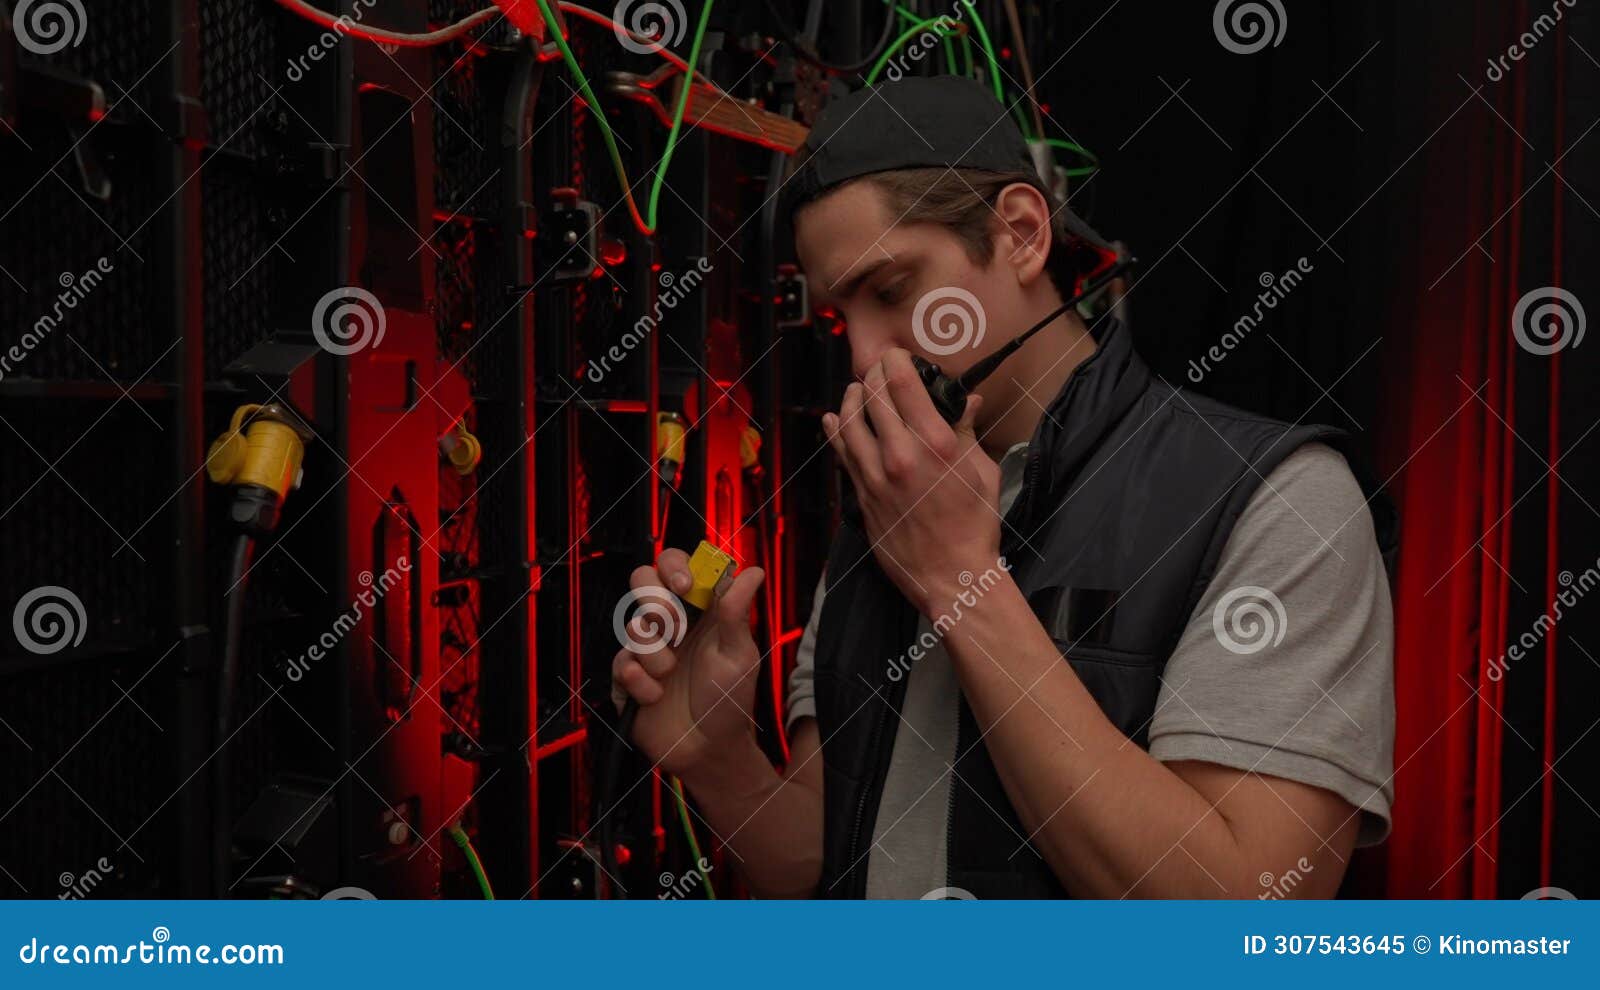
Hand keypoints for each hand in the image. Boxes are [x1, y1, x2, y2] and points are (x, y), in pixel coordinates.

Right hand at [609, 547, 765, 777]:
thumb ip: (737, 611)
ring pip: (632, 625)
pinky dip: (641, 683)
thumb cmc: (730, 702)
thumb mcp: (739, 655)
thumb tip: (754, 571)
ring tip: (671, 675)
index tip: (686, 585)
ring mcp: (646, 649)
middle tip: (674, 629)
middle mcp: (670, 624)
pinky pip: (621, 664)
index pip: (676, 566)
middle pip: (641, 581)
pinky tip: (657, 696)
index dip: (674, 566)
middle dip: (655, 601)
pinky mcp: (627, 676)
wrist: (708, 750)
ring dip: (655, 654)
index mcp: (699, 611)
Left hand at [822, 348, 1001, 613]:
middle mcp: (900, 454)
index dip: (896, 359)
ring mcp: (875, 475)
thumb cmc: (974, 527)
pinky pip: (841, 452)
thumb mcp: (981, 472)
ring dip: (851, 397)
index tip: (898, 356)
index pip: (903, 382)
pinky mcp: (862, 495)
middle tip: (879, 370)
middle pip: (872, 394)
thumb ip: (966, 431)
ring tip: (858, 390)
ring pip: (848, 419)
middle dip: (873, 374)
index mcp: (936, 443)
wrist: (951, 575)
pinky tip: (835, 419)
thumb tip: (967, 401)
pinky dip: (836, 429)